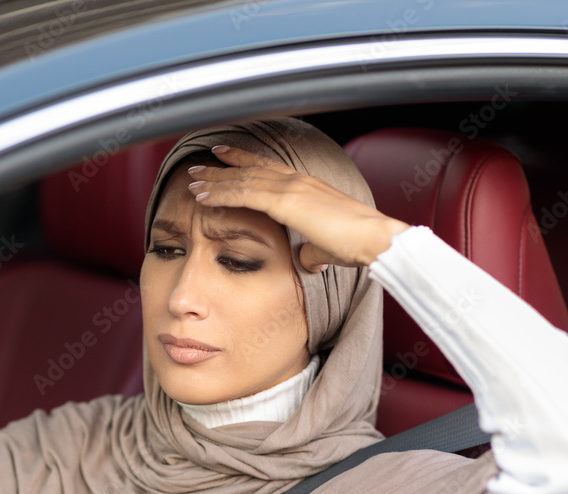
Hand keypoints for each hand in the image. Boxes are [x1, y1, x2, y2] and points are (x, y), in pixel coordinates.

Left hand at [186, 145, 409, 269]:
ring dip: (214, 180)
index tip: (223, 158)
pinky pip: (245, 194)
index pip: (269, 169)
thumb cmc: (359, 244)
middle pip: (251, 169)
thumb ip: (312, 252)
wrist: (375, 239)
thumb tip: (306, 261)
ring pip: (243, 179)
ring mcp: (291, 188)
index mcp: (307, 187)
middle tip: (198, 166)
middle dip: (222, 167)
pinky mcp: (286, 202)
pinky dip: (221, 194)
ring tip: (192, 180)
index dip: (244, 162)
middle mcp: (297, 181)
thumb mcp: (327, 248)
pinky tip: (203, 197)